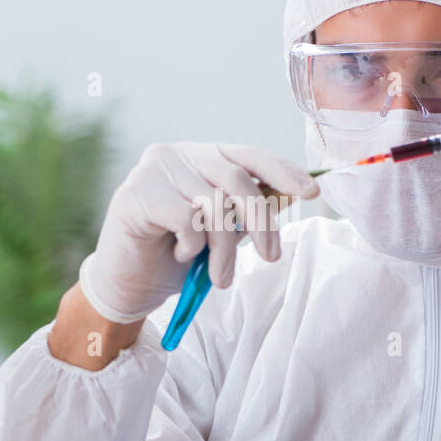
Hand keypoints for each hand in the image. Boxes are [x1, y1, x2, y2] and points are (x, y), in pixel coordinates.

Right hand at [78, 142, 319, 324]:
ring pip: (214, 204)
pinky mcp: (137, 193)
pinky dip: (193, 246)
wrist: (128, 286)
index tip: (312, 193)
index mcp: (201, 157)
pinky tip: (181, 255)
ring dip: (225, 249)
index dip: (282, 172)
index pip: (249, 155)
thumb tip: (291, 195)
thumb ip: (246, 211)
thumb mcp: (221, 233)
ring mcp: (155, 170)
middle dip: (261, 223)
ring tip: (220, 276)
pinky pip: (186, 219)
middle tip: (271, 257)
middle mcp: (178, 154)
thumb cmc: (175, 257)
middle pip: (237, 180)